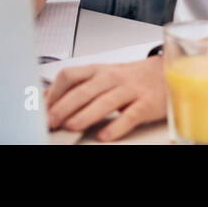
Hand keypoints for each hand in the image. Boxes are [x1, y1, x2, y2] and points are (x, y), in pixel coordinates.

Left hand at [45, 56, 166, 140]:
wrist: (165, 74)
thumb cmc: (129, 78)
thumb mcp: (101, 77)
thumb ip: (76, 86)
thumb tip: (46, 97)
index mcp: (97, 70)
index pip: (69, 76)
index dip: (54, 92)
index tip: (42, 108)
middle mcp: (111, 78)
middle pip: (83, 90)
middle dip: (63, 106)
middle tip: (50, 121)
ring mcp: (129, 90)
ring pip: (104, 102)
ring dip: (85, 115)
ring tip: (71, 126)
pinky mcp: (146, 104)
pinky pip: (130, 116)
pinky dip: (116, 127)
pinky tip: (104, 136)